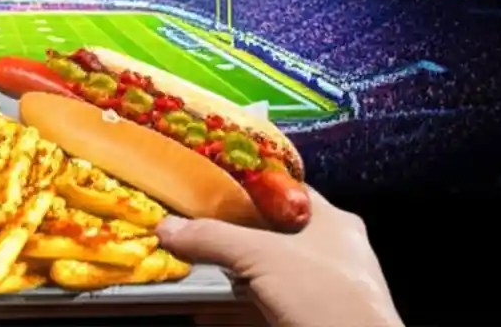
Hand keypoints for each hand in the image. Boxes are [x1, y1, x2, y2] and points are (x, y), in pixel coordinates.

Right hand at [157, 187, 401, 326]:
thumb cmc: (325, 298)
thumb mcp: (262, 257)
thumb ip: (213, 238)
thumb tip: (167, 227)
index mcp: (333, 223)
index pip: (285, 191)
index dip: (246, 188)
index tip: (208, 190)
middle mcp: (332, 253)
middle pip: (270, 235)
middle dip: (229, 239)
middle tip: (193, 234)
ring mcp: (322, 292)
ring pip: (266, 276)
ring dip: (229, 279)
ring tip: (191, 273)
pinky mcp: (310, 321)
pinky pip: (266, 308)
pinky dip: (236, 310)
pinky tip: (208, 312)